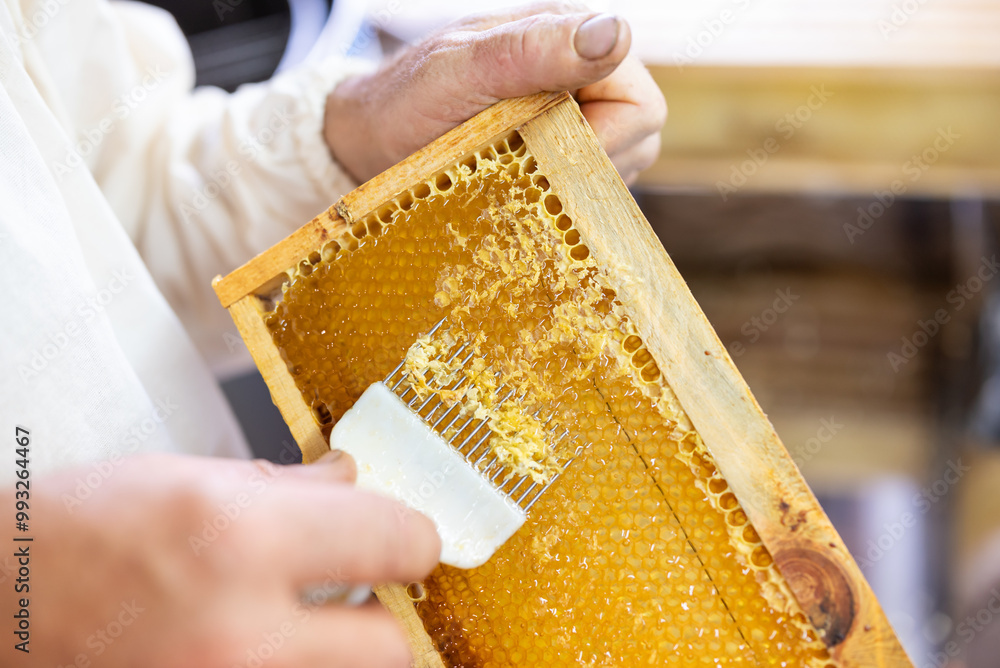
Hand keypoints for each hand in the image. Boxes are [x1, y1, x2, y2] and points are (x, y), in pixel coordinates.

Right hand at [1, 451, 439, 667]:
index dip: (413, 535)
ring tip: (301, 617)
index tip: (411, 535)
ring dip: (339, 650)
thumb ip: (285, 488)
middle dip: (387, 612)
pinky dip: (290, 666)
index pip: (395, 542)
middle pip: (391, 646)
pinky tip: (259, 641)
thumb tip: (352, 484)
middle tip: (366, 587)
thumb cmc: (65, 537)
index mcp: (237, 540)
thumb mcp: (181, 479)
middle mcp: (238, 633)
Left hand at [324, 3, 666, 184]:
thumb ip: (533, 49)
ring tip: (514, 175)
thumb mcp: (461, 71)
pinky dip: (560, 195)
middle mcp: (581, 74)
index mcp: (569, 37)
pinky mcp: (559, 149)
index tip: (542, 157)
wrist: (366, 139)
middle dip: (585, 165)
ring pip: (619, 166)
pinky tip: (518, 187)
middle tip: (522, 168)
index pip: (640, 105)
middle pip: (639, 137)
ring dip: (571, 183)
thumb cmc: (405, 101)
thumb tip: (614, 31)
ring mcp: (574, 113)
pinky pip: (590, 183)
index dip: (603, 144)